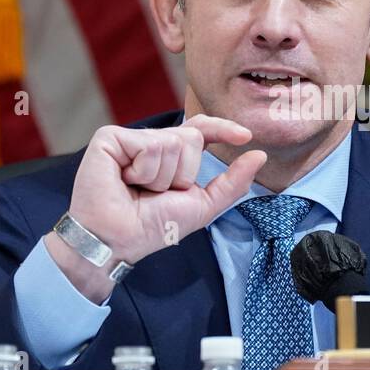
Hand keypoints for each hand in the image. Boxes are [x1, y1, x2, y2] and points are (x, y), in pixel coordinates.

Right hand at [45, 115, 265, 301]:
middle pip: (191, 137)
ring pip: (173, 141)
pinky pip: (150, 145)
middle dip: (183, 173)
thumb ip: (232, 182)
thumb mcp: (202, 205)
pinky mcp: (110, 138)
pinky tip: (125, 181)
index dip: (222, 128)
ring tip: (138, 190)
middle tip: (156, 193)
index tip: (246, 136)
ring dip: (162, 177)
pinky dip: (144, 171)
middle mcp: (150, 143)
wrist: (117, 240)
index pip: (200, 130)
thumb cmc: (152, 227)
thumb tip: (259, 155)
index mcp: (170, 156)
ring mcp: (129, 138)